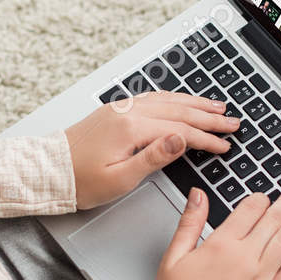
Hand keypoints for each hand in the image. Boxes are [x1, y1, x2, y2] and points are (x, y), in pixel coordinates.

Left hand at [65, 92, 239, 210]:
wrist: (48, 171)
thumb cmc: (80, 181)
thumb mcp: (120, 179)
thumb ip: (154, 158)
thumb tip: (181, 140)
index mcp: (131, 129)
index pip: (180, 131)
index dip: (206, 138)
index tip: (225, 145)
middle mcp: (128, 112)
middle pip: (178, 110)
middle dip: (209, 116)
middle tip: (232, 122)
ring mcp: (121, 109)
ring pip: (167, 100)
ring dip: (194, 103)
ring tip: (216, 107)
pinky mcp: (115, 111)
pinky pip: (152, 98)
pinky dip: (174, 99)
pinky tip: (182, 101)